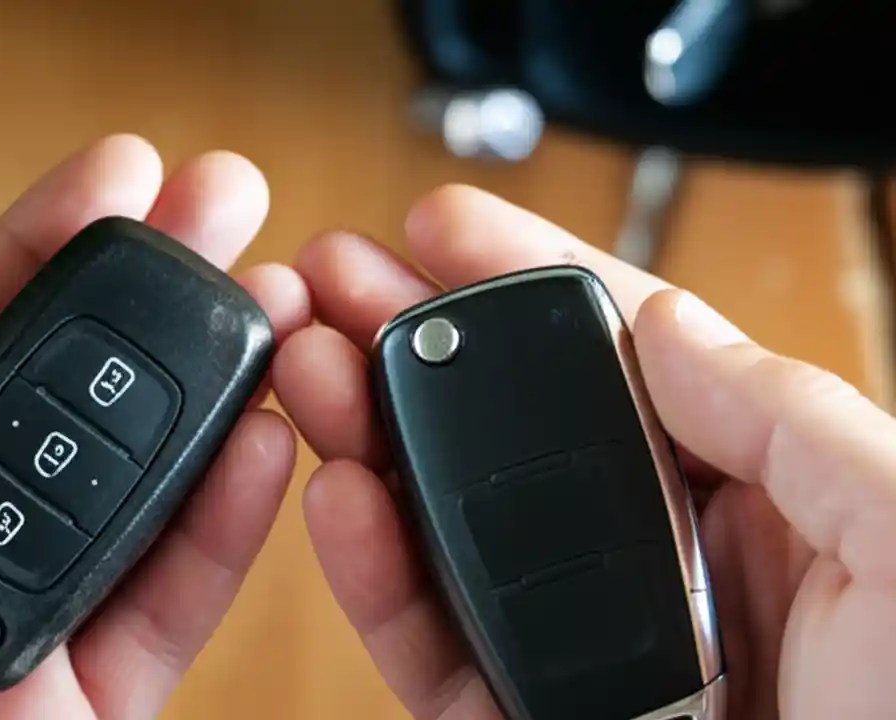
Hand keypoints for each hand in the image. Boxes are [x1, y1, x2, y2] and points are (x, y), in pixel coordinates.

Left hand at [0, 135, 309, 718]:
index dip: (36, 247)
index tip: (120, 177)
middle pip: (60, 400)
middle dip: (147, 299)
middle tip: (224, 212)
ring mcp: (8, 633)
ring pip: (128, 494)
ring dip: (205, 396)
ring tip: (269, 306)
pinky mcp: (77, 714)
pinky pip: (164, 611)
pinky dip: (222, 528)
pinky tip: (262, 441)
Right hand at [273, 185, 895, 718]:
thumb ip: (789, 419)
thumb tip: (665, 327)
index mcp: (769, 507)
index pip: (624, 363)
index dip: (526, 282)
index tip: (443, 227)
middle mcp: (665, 571)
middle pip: (510, 433)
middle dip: (417, 344)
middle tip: (336, 281)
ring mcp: (589, 652)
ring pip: (453, 530)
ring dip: (372, 439)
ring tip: (309, 364)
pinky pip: (433, 650)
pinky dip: (374, 575)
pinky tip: (339, 496)